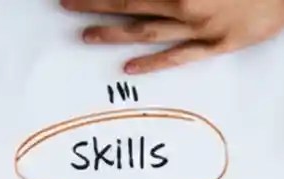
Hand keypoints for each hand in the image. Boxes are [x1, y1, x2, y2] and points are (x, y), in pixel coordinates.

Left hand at [64, 0, 283, 73]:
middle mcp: (186, 4)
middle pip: (130, 4)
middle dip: (95, 4)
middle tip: (66, 4)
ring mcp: (201, 28)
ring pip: (147, 32)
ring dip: (114, 33)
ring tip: (85, 35)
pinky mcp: (218, 46)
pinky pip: (178, 57)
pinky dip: (152, 63)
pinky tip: (128, 67)